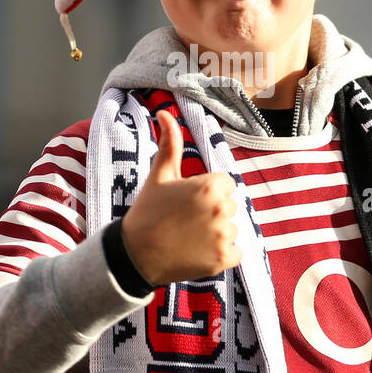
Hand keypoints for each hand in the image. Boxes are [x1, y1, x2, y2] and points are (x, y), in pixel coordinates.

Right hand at [121, 110, 242, 285]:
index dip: (208, 192)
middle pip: (230, 206)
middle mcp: (221, 209)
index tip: (188, 202)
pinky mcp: (224, 259)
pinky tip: (199, 251)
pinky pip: (236, 253)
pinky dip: (222, 254)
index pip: (226, 185)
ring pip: (232, 229)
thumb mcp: (159, 175)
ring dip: (217, 234)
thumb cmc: (148, 211)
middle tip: (186, 220)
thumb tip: (166, 113)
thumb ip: (171, 144)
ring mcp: (223, 236)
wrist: (135, 254)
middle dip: (213, 212)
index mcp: (210, 186)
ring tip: (189, 236)